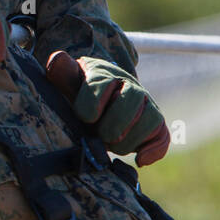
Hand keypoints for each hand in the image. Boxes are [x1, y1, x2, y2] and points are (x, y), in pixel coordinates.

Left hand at [45, 51, 170, 165]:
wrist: (100, 105)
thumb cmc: (81, 95)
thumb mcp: (69, 84)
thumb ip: (62, 72)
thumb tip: (57, 59)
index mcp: (106, 75)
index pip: (101, 85)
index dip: (91, 105)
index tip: (85, 117)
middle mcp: (131, 88)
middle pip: (131, 101)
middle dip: (113, 124)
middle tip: (101, 135)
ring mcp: (146, 106)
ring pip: (150, 120)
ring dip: (128, 140)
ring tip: (111, 145)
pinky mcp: (156, 126)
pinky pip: (162, 137)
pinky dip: (153, 151)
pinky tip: (139, 160)